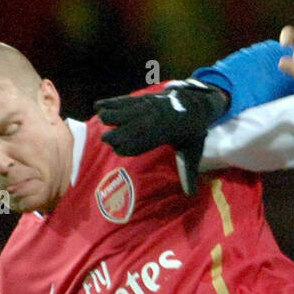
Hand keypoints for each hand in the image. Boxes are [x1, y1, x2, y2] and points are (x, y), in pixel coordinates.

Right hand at [94, 80, 229, 195]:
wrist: (194, 105)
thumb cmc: (192, 133)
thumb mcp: (193, 153)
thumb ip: (189, 173)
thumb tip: (192, 195)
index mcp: (165, 135)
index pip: (143, 142)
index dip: (128, 147)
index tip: (118, 151)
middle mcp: (153, 120)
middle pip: (129, 127)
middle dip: (115, 134)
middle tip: (105, 140)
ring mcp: (147, 107)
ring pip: (124, 110)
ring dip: (110, 116)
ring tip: (101, 120)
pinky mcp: (143, 99)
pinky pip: (124, 100)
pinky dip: (110, 103)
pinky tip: (98, 106)